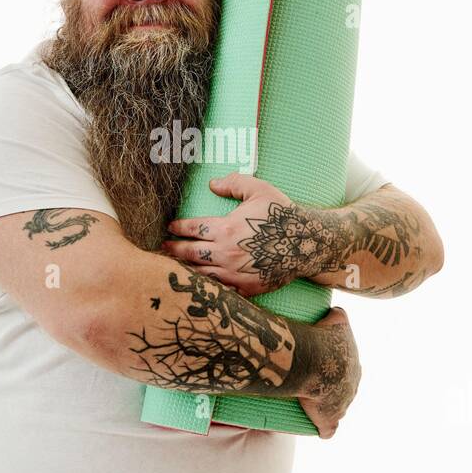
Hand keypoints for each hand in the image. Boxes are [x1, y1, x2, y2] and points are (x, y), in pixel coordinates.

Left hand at [161, 172, 313, 297]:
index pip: (192, 229)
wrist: (307, 243)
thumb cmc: (282, 214)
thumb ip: (234, 183)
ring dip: (185, 269)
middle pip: (189, 254)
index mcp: (225, 229)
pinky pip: (220, 289)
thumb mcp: (260, 189)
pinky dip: (207, 286)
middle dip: (173, 249)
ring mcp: (235, 274)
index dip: (178, 228)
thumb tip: (212, 184)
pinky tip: (200, 283)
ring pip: (201, 274)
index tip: (170, 227)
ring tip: (174, 266)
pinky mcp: (246, 288)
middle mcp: (226, 254)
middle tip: (163, 247)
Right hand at [297, 306, 360, 439]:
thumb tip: (333, 307)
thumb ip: (338, 311)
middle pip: (344, 389)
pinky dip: (325, 429)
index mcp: (355, 368)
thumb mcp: (338, 320)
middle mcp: (352, 387)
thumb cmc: (326, 339)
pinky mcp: (330, 420)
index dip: (336, 367)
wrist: (317, 362)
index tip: (323, 364)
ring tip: (309, 400)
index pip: (348, 369)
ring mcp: (343, 404)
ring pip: (338, 408)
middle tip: (311, 380)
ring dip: (328, 407)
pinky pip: (329, 430)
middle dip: (333, 387)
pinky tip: (321, 430)